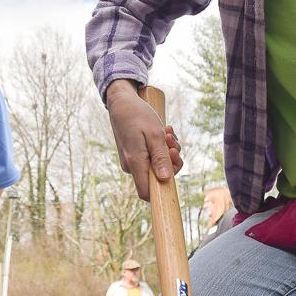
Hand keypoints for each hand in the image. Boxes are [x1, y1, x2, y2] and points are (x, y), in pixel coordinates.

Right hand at [105, 80, 184, 199]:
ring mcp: (133, 160)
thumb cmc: (137, 115)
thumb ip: (160, 158)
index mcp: (135, 163)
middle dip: (171, 160)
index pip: (147, 193)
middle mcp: (132, 166)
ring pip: (157, 165)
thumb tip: (165, 179)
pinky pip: (153, 156)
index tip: (174, 168)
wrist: (122, 101)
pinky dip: (161, 147)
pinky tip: (163, 133)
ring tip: (168, 133)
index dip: (163, 190)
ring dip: (168, 151)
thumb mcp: (155, 134)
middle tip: (172, 142)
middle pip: (158, 177)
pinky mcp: (135, 154)